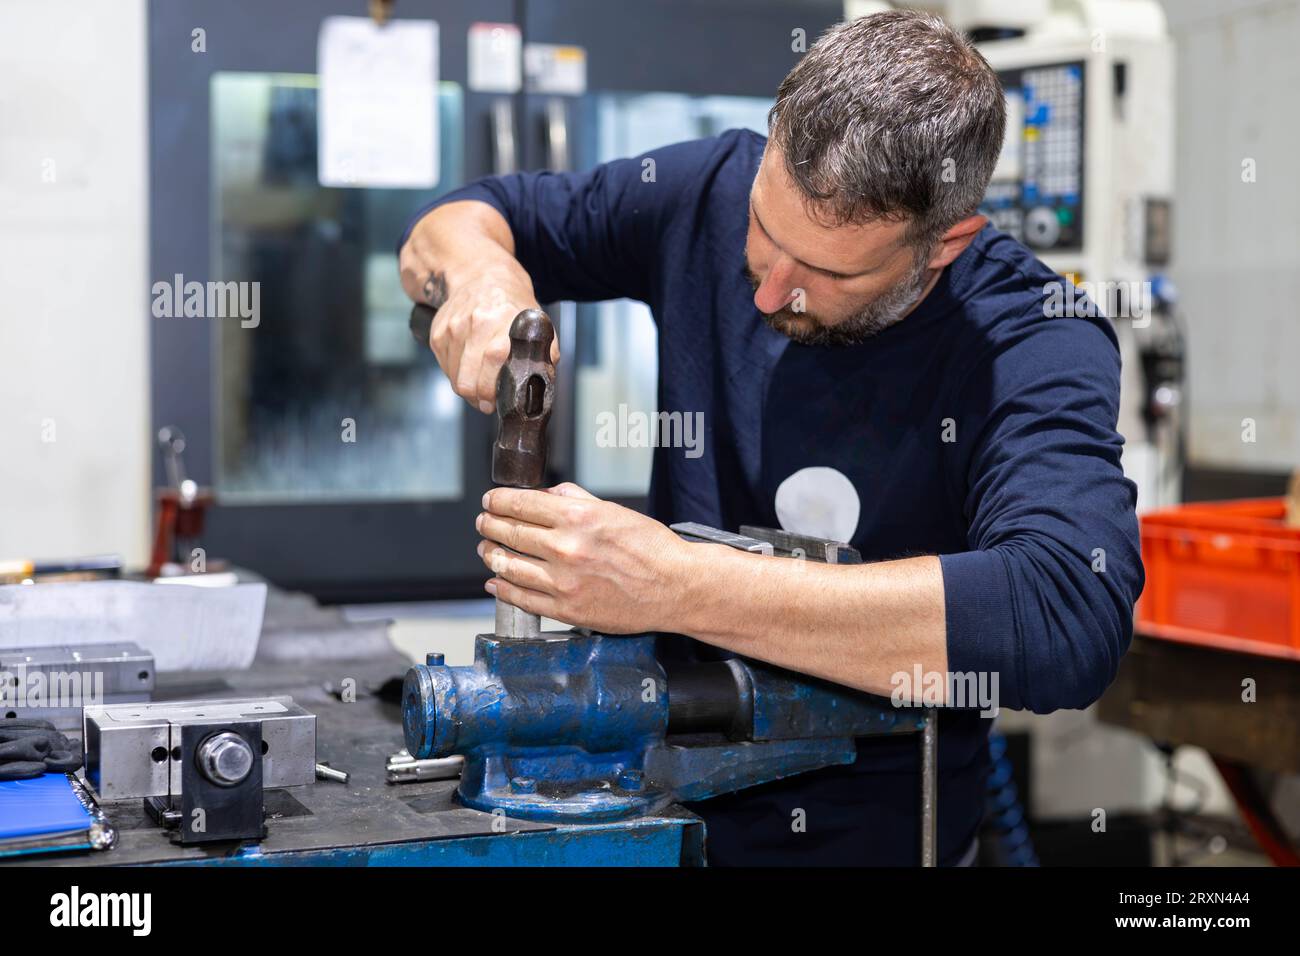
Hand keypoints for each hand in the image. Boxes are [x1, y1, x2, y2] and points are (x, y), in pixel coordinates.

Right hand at [398, 204, 558, 413]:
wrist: (481, 275)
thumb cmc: (512, 304)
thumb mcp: (537, 322)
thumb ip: (546, 353)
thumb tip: (543, 384)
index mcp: (504, 318)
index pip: (494, 357)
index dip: (491, 386)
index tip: (495, 401)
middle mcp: (476, 321)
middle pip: (468, 377)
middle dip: (479, 397)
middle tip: (488, 402)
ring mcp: (453, 326)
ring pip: (455, 377)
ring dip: (468, 388)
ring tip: (481, 384)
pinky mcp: (438, 332)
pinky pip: (445, 368)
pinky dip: (457, 374)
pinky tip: (469, 366)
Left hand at [476, 482, 695, 633]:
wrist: (676, 587)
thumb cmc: (652, 549)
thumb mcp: (613, 510)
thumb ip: (575, 499)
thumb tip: (546, 494)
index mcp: (578, 517)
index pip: (520, 504)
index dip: (498, 500)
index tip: (491, 500)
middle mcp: (566, 548)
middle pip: (509, 532)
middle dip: (489, 524)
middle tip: (484, 522)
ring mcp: (564, 582)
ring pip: (508, 565)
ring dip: (490, 554)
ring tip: (487, 549)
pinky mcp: (566, 610)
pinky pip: (522, 598)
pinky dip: (502, 588)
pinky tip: (496, 581)